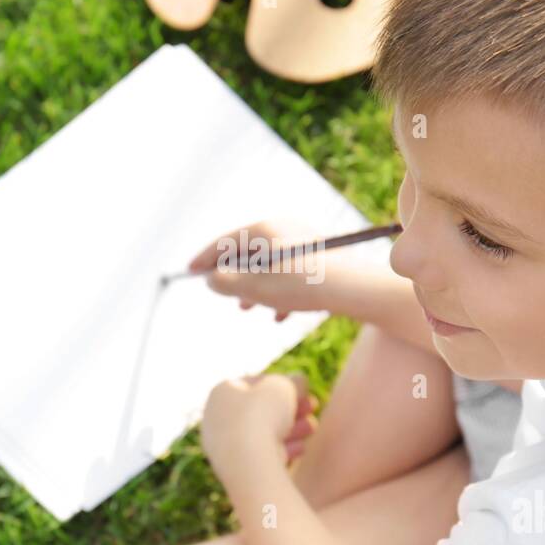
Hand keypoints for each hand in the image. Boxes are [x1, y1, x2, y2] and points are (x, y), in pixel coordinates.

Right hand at [187, 219, 335, 320]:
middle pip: (248, 251)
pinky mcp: (321, 256)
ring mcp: (304, 240)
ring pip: (270, 264)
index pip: (226, 241)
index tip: (190, 271)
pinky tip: (282, 316)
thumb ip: (226, 283)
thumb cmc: (302, 286)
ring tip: (247, 308)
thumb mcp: (255, 288)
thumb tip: (212, 279)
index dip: (205, 258)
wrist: (354, 287)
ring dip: (255, 287)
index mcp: (265, 229)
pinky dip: (280, 291)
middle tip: (223, 294)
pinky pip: (291, 272)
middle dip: (234, 276)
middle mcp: (284, 228)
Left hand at [201, 373, 315, 482]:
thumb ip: (292, 381)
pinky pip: (260, 454)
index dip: (284, 384)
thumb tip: (299, 381)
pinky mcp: (233, 468)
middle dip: (290, 408)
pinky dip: (281, 450)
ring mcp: (222, 445)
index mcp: (221, 392)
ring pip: (262, 433)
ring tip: (312, 428)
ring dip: (290, 428)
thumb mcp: (283, 387)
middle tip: (313, 408)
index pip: (256, 383)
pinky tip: (301, 449)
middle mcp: (216, 418)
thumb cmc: (262, 415)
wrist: (248, 462)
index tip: (304, 389)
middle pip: (260, 409)